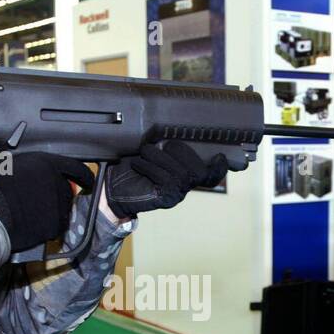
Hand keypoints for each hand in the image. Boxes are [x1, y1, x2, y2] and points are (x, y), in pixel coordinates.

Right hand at [0, 152, 94, 252]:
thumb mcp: (16, 164)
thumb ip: (35, 166)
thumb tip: (43, 171)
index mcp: (50, 165)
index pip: (77, 169)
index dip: (85, 176)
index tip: (88, 182)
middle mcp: (59, 183)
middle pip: (66, 191)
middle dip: (57, 196)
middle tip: (40, 201)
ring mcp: (60, 205)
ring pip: (63, 208)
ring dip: (53, 210)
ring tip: (32, 212)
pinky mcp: (57, 225)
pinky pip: (57, 225)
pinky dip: (49, 225)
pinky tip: (33, 223)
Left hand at [104, 141, 228, 217]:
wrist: (113, 190)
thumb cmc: (131, 169)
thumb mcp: (151, 153)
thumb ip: (166, 146)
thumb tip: (174, 133)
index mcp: (184, 175)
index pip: (209, 176)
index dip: (218, 169)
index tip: (220, 157)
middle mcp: (184, 187)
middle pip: (197, 170)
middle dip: (180, 152)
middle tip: (161, 145)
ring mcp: (176, 195)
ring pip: (179, 173)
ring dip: (158, 157)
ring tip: (143, 153)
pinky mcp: (165, 199)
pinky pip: (165, 179)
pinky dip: (150, 167)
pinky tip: (138, 164)